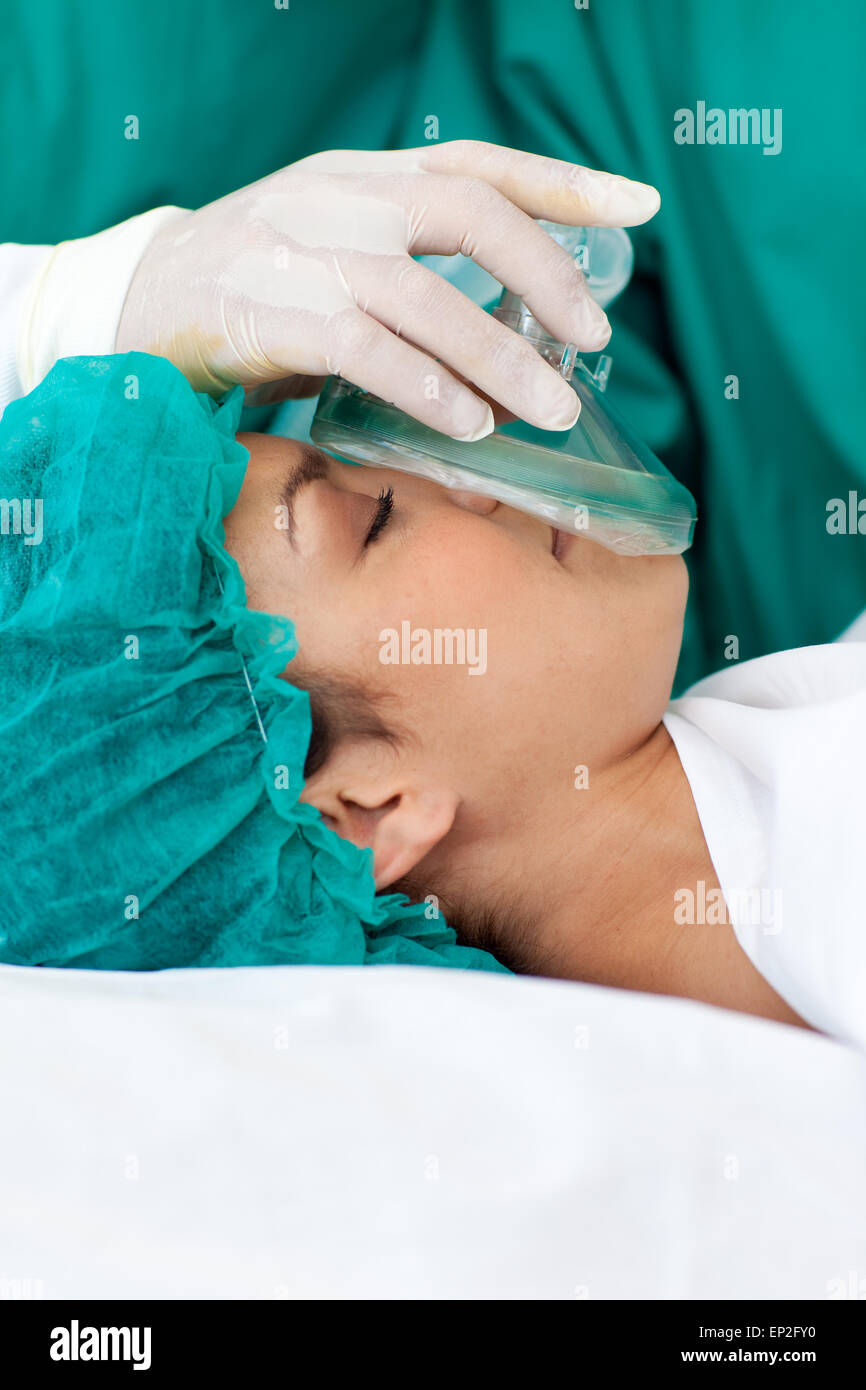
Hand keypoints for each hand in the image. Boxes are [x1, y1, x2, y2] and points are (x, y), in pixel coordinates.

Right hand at [116, 141, 659, 437]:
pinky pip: (362, 349)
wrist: (140, 306)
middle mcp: (339, 197)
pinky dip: (423, 386)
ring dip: (497, 356)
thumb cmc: (258, 291)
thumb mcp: (339, 253)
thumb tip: (513, 343)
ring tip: (548, 409)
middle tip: (595, 342)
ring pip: (422, 293)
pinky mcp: (263, 313)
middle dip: (544, 276)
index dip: (563, 181)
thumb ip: (414, 272)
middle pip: (466, 212)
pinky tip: (465, 423)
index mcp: (364, 175)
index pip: (477, 163)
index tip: (639, 204)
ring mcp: (299, 252)